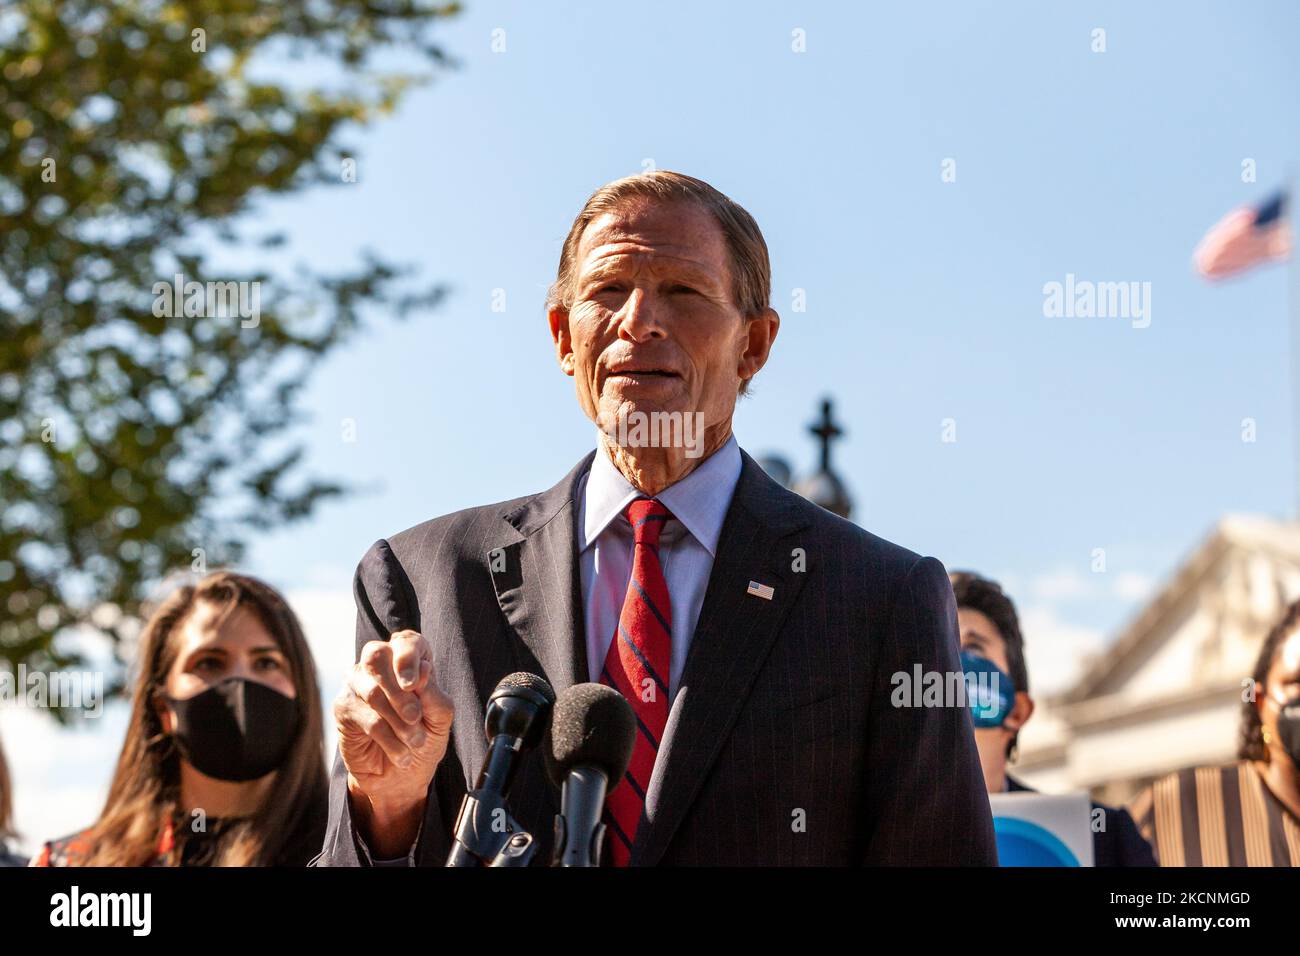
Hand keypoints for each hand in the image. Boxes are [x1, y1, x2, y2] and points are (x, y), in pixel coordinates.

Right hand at [334, 629, 453, 857]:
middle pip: (377, 657)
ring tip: (415, 742)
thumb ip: (434, 694)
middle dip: (398, 690)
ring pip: (372, 691)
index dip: (407, 657)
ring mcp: (357, 683)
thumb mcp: (440, 719)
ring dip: (398, 721)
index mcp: (408, 659)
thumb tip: (424, 669)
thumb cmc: (424, 739)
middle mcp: (379, 664)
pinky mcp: (343, 707)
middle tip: (415, 717)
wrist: (403, 777)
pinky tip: (402, 754)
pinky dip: (387, 738)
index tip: (413, 684)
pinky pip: (365, 717)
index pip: (406, 641)